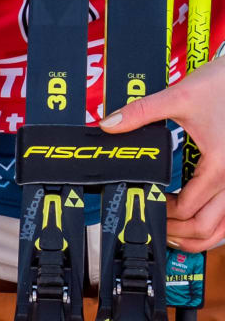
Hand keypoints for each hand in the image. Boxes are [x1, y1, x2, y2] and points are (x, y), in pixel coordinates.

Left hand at [102, 57, 224, 253]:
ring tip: (172, 229)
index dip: (161, 212)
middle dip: (177, 232)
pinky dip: (214, 225)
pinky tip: (194, 218)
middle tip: (154, 223)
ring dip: (198, 235)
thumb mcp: (178, 96)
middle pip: (207, 228)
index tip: (144, 202)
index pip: (187, 209)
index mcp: (220, 166)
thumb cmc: (222, 85)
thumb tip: (107, 125)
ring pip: (224, 228)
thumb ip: (139, 113)